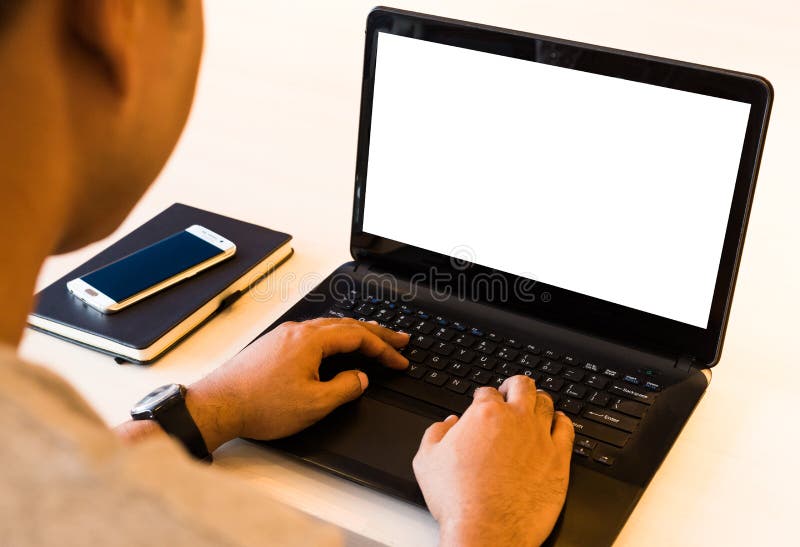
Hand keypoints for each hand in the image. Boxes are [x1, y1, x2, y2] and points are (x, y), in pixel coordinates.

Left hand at [185, 318, 409, 451]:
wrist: (217, 405)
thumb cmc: (260, 405)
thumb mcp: (314, 404)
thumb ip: (345, 388)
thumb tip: (360, 378)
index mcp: (311, 340)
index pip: (358, 336)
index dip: (383, 348)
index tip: (400, 359)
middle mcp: (298, 332)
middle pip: (346, 325)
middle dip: (376, 333)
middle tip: (400, 339)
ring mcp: (284, 337)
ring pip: (329, 328)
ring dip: (355, 333)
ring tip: (374, 339)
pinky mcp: (274, 346)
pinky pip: (314, 335)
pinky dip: (335, 338)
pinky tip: (336, 347)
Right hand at [413, 376, 574, 546]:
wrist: (487, 531)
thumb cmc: (458, 499)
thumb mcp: (426, 460)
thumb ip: (436, 433)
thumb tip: (448, 424)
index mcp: (484, 413)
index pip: (487, 392)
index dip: (483, 396)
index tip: (483, 402)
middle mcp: (516, 419)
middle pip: (522, 386)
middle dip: (515, 385)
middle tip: (511, 391)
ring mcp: (540, 437)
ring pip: (546, 403)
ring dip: (539, 400)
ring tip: (535, 404)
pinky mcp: (558, 458)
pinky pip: (567, 429)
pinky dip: (562, 421)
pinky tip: (557, 422)